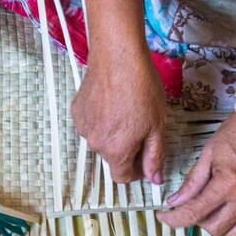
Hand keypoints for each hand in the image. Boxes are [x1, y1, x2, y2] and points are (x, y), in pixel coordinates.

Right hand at [71, 50, 166, 184]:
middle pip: (111, 158)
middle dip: (125, 149)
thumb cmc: (141, 88)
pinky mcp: (77, 112)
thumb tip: (155, 179)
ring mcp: (83, 128)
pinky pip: (90, 124)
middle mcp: (95, 144)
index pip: (122, 177)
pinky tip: (111, 102)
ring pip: (100, 140)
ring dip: (112, 133)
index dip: (136, 172)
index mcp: (117, 151)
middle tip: (140, 126)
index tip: (144, 159)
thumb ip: (155, 156)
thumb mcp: (158, 125)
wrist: (117, 56)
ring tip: (125, 110)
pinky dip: (100, 119)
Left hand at [157, 95, 235, 235]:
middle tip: (196, 204)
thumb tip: (176, 200)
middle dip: (198, 220)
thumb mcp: (210, 151)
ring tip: (218, 207)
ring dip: (221, 224)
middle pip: (214, 229)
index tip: (165, 217)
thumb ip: (193, 181)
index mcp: (228, 183)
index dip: (174, 219)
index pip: (193, 214)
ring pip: (235, 234)